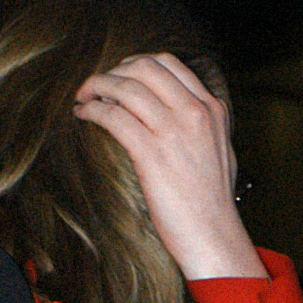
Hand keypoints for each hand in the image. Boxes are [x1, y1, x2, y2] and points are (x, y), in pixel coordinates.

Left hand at [73, 53, 260, 282]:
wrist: (215, 238)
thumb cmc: (213, 202)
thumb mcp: (219, 149)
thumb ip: (199, 121)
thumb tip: (167, 105)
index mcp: (211, 109)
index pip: (168, 63)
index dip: (136, 63)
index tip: (122, 74)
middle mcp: (194, 114)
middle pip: (143, 67)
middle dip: (114, 71)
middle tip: (99, 85)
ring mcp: (173, 132)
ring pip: (124, 87)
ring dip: (97, 86)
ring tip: (85, 97)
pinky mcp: (152, 154)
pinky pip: (113, 116)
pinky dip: (92, 111)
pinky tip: (84, 115)